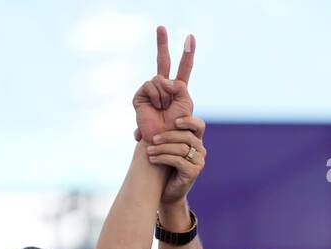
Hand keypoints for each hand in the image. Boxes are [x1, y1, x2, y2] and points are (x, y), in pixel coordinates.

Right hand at [133, 26, 194, 143]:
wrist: (165, 139)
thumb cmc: (178, 124)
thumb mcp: (185, 102)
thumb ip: (179, 85)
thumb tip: (162, 79)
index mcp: (178, 89)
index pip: (183, 68)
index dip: (187, 54)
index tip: (191, 37)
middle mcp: (163, 87)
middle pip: (163, 61)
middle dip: (162, 43)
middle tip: (161, 27)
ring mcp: (151, 91)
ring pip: (159, 78)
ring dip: (165, 94)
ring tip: (165, 107)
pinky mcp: (140, 96)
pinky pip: (150, 84)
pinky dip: (156, 95)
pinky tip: (156, 106)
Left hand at [147, 115, 206, 206]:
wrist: (166, 192)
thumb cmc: (162, 168)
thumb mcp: (161, 149)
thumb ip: (155, 137)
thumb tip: (136, 132)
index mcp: (195, 141)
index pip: (199, 125)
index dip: (189, 121)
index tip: (174, 122)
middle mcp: (200, 150)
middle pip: (187, 136)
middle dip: (167, 136)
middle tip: (152, 139)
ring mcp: (199, 162)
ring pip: (181, 148)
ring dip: (162, 148)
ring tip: (148, 151)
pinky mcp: (193, 172)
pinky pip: (178, 160)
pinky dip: (163, 158)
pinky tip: (152, 159)